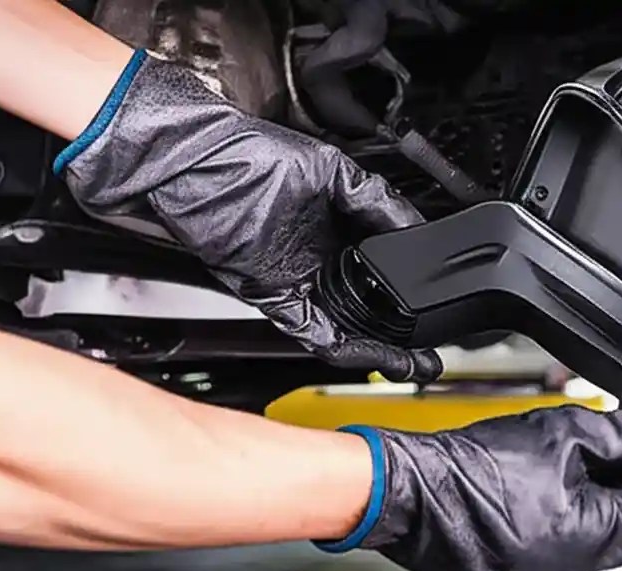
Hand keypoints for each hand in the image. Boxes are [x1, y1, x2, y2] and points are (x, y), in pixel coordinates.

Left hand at [56, 50, 440, 380]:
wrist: (185, 164)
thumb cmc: (243, 154)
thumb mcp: (328, 169)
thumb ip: (375, 200)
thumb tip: (414, 225)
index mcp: (334, 222)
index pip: (381, 266)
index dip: (408, 289)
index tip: (436, 305)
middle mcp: (316, 255)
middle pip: (366, 305)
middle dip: (399, 333)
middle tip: (432, 351)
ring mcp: (293, 277)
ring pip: (344, 324)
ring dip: (377, 349)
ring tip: (411, 364)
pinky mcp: (269, 294)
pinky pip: (311, 329)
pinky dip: (341, 345)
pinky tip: (369, 353)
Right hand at [319, 406, 621, 570]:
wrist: (411, 491)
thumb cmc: (476, 467)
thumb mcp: (566, 432)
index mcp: (592, 537)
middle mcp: (573, 566)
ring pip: (605, 543)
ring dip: (619, 507)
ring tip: (620, 467)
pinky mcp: (521, 569)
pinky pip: (572, 547)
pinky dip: (587, 518)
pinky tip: (576, 487)